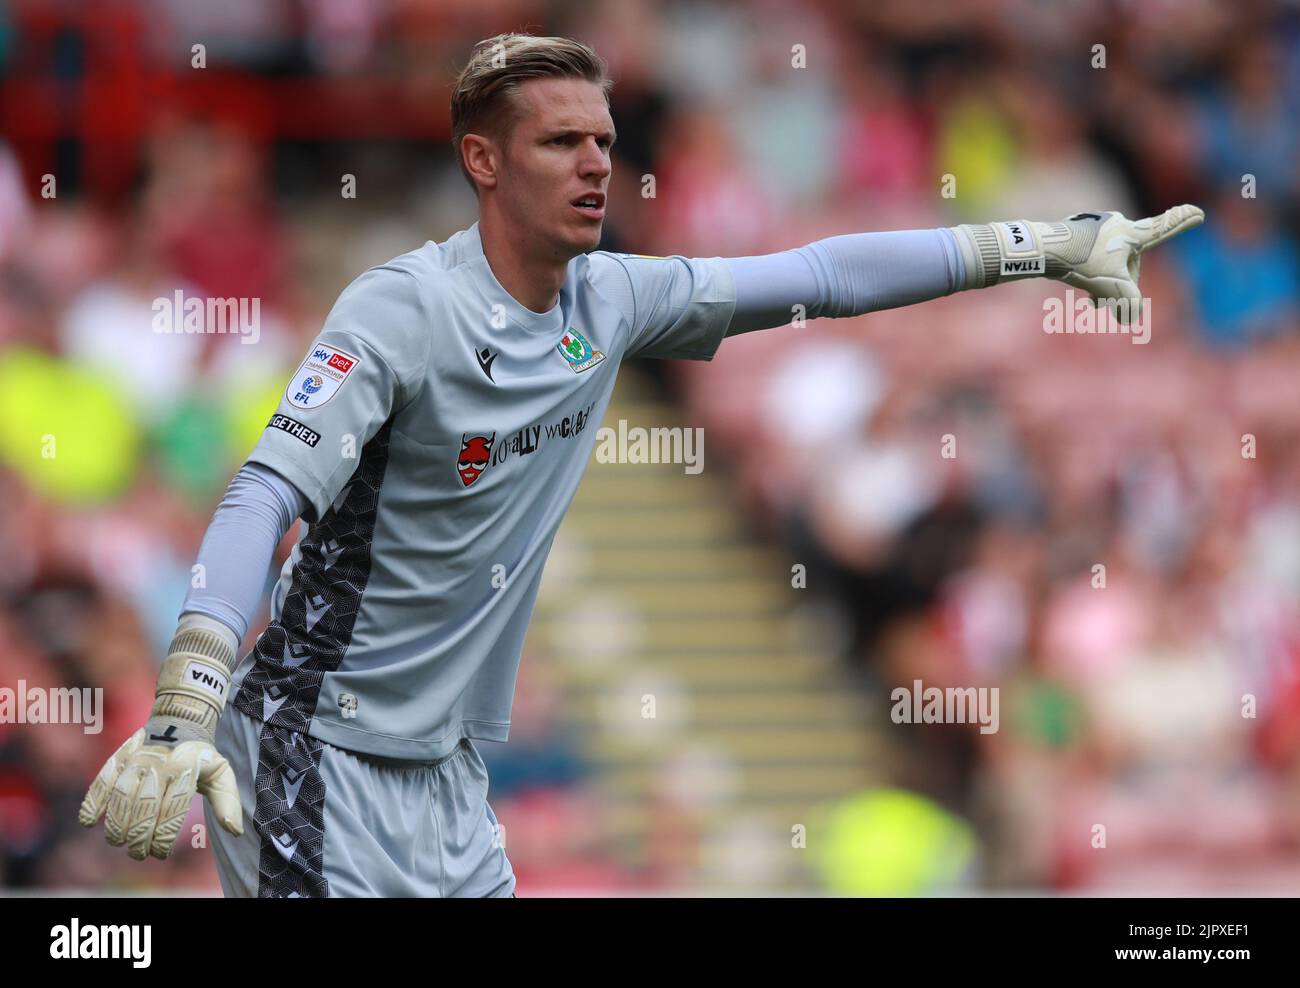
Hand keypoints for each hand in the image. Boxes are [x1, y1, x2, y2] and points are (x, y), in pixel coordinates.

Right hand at [79, 718, 243, 860]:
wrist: (180, 719)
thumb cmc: (200, 756)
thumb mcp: (220, 773)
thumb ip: (227, 802)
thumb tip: (235, 831)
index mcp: (186, 769)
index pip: (172, 809)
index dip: (163, 836)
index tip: (159, 853)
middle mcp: (160, 764)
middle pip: (144, 805)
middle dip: (138, 835)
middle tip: (138, 853)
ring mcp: (136, 759)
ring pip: (121, 795)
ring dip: (116, 823)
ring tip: (118, 842)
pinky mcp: (118, 758)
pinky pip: (101, 780)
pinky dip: (92, 801)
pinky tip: (89, 821)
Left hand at [1046, 204, 1203, 322]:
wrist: (1043, 249)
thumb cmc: (1081, 263)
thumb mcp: (1110, 286)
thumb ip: (1129, 303)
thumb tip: (1132, 318)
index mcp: (1132, 233)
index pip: (1162, 228)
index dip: (1181, 222)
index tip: (1199, 212)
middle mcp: (1118, 225)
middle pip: (1131, 262)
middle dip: (1121, 286)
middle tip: (1102, 304)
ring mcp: (1098, 228)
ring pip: (1112, 263)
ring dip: (1105, 284)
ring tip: (1092, 302)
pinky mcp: (1081, 233)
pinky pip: (1095, 258)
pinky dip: (1092, 275)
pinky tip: (1080, 286)